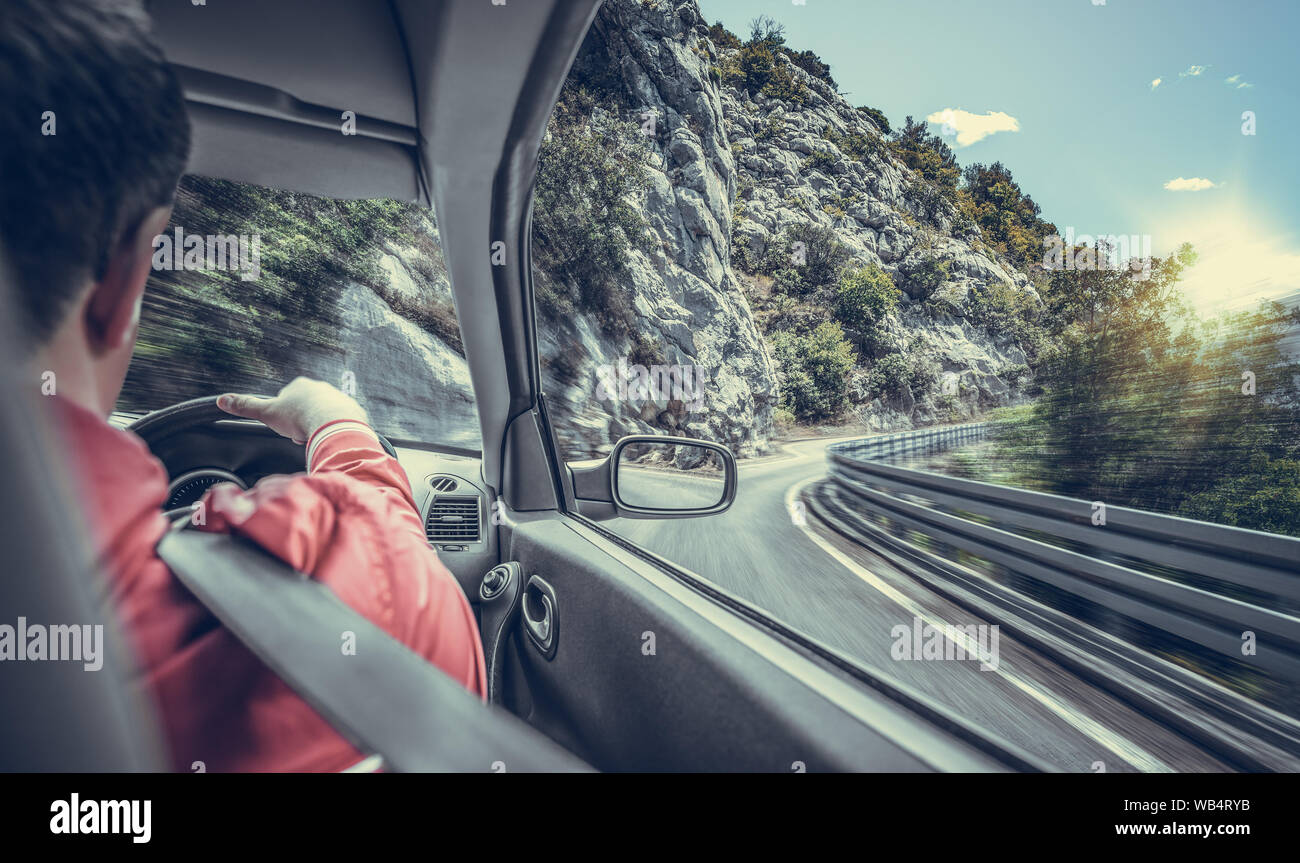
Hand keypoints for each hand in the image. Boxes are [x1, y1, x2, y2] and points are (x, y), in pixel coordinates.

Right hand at [217, 377, 368, 444]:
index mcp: (300, 385)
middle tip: (302, 436)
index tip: (287, 426)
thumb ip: (245, 406)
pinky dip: (337, 432)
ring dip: (320, 427)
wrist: (334, 424)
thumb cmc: (300, 418)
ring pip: (326, 415)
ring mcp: (339, 398)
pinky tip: (333, 440)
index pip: (288, 399)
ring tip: (317, 439)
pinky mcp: (354, 412)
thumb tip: (222, 400)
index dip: (285, 416)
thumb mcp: (268, 412)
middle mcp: (321, 388)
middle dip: (303, 423)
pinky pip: (344, 423)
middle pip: (307, 408)